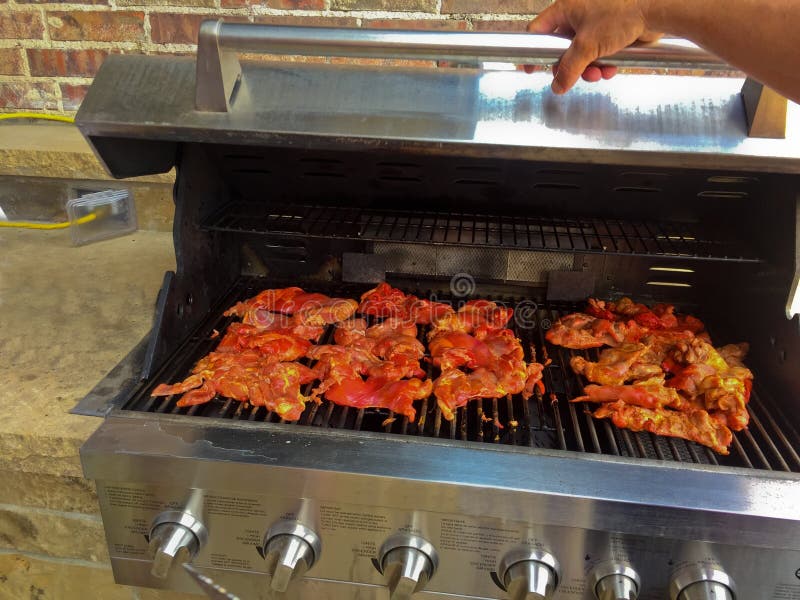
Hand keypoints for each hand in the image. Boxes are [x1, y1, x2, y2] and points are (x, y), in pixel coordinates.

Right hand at [527, 0, 662, 93]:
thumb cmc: (622, 14)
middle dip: (569, 66)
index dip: (532, 50)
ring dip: (588, 68)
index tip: (530, 67)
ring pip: (581, 54)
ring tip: (597, 73)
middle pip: (562, 48)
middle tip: (571, 77)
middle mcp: (578, 14)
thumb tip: (557, 85)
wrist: (655, 11)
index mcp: (566, 8)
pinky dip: (602, 63)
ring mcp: (595, 23)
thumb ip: (568, 69)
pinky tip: (610, 67)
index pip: (539, 30)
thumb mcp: (587, 46)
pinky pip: (598, 54)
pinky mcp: (610, 32)